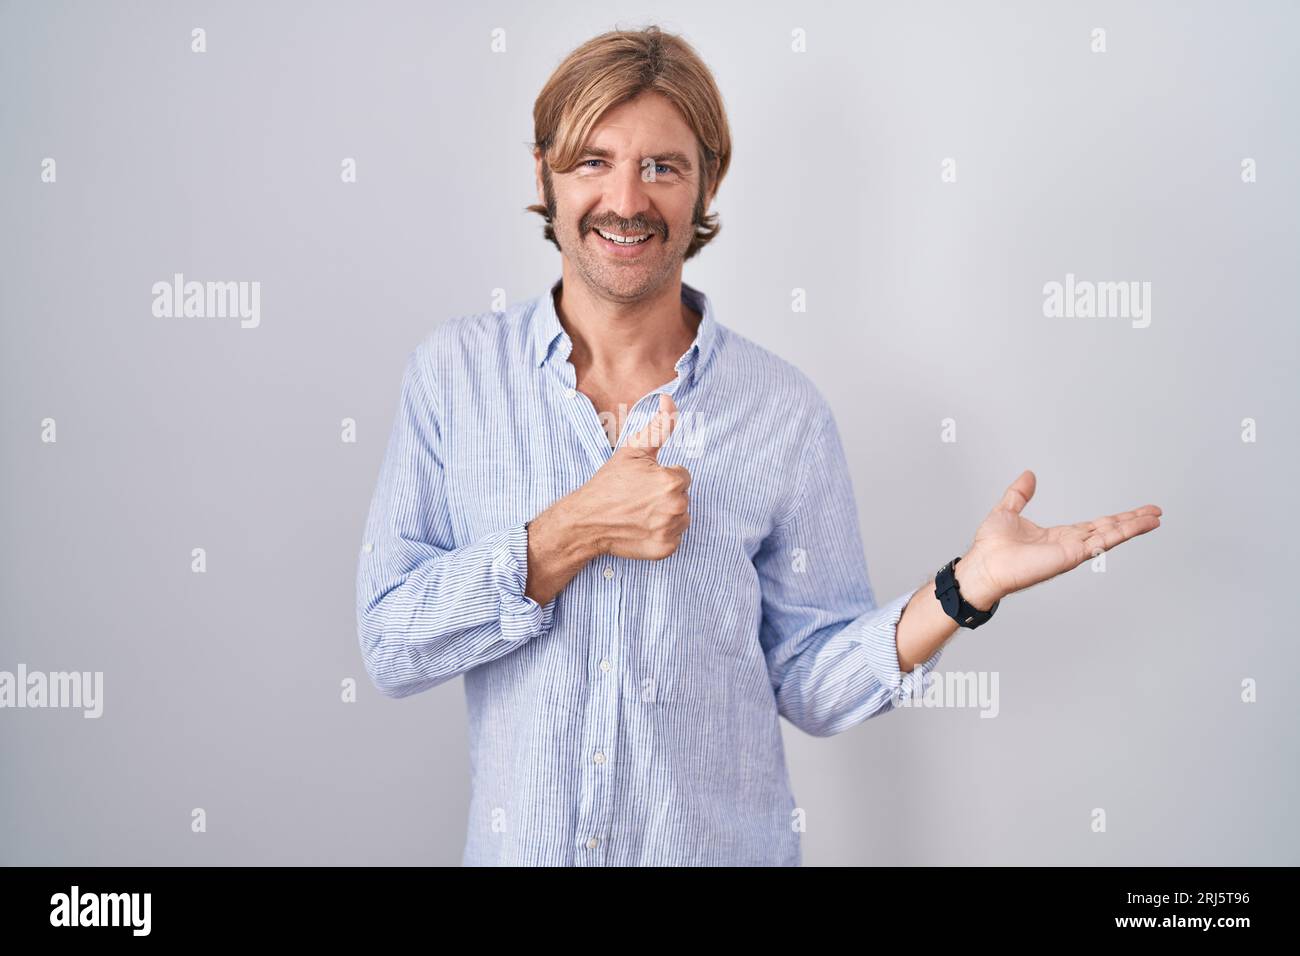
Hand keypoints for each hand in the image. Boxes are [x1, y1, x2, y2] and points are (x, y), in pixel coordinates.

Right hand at [572, 392, 691, 560]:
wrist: (587, 521)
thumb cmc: (609, 483)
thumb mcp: (632, 450)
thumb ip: (658, 426)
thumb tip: (670, 399)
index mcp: (671, 481)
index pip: (682, 475)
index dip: (661, 476)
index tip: (642, 482)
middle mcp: (676, 507)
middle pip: (683, 496)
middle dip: (665, 495)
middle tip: (639, 497)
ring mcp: (671, 531)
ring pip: (681, 517)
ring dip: (666, 514)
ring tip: (641, 513)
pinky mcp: (665, 549)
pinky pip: (675, 536)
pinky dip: (662, 533)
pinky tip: (642, 527)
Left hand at [955, 470, 1162, 609]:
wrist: (983, 565)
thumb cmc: (991, 546)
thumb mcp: (1007, 510)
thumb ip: (1020, 494)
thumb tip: (1029, 475)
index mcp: (1059, 536)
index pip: (1095, 525)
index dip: (1115, 519)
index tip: (1134, 513)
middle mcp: (1070, 544)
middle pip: (1109, 529)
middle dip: (1133, 521)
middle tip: (1155, 513)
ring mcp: (1073, 551)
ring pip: (1110, 535)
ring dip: (1134, 526)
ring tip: (1156, 518)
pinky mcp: (1071, 555)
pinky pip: (1101, 542)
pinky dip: (1122, 533)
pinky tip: (1138, 526)